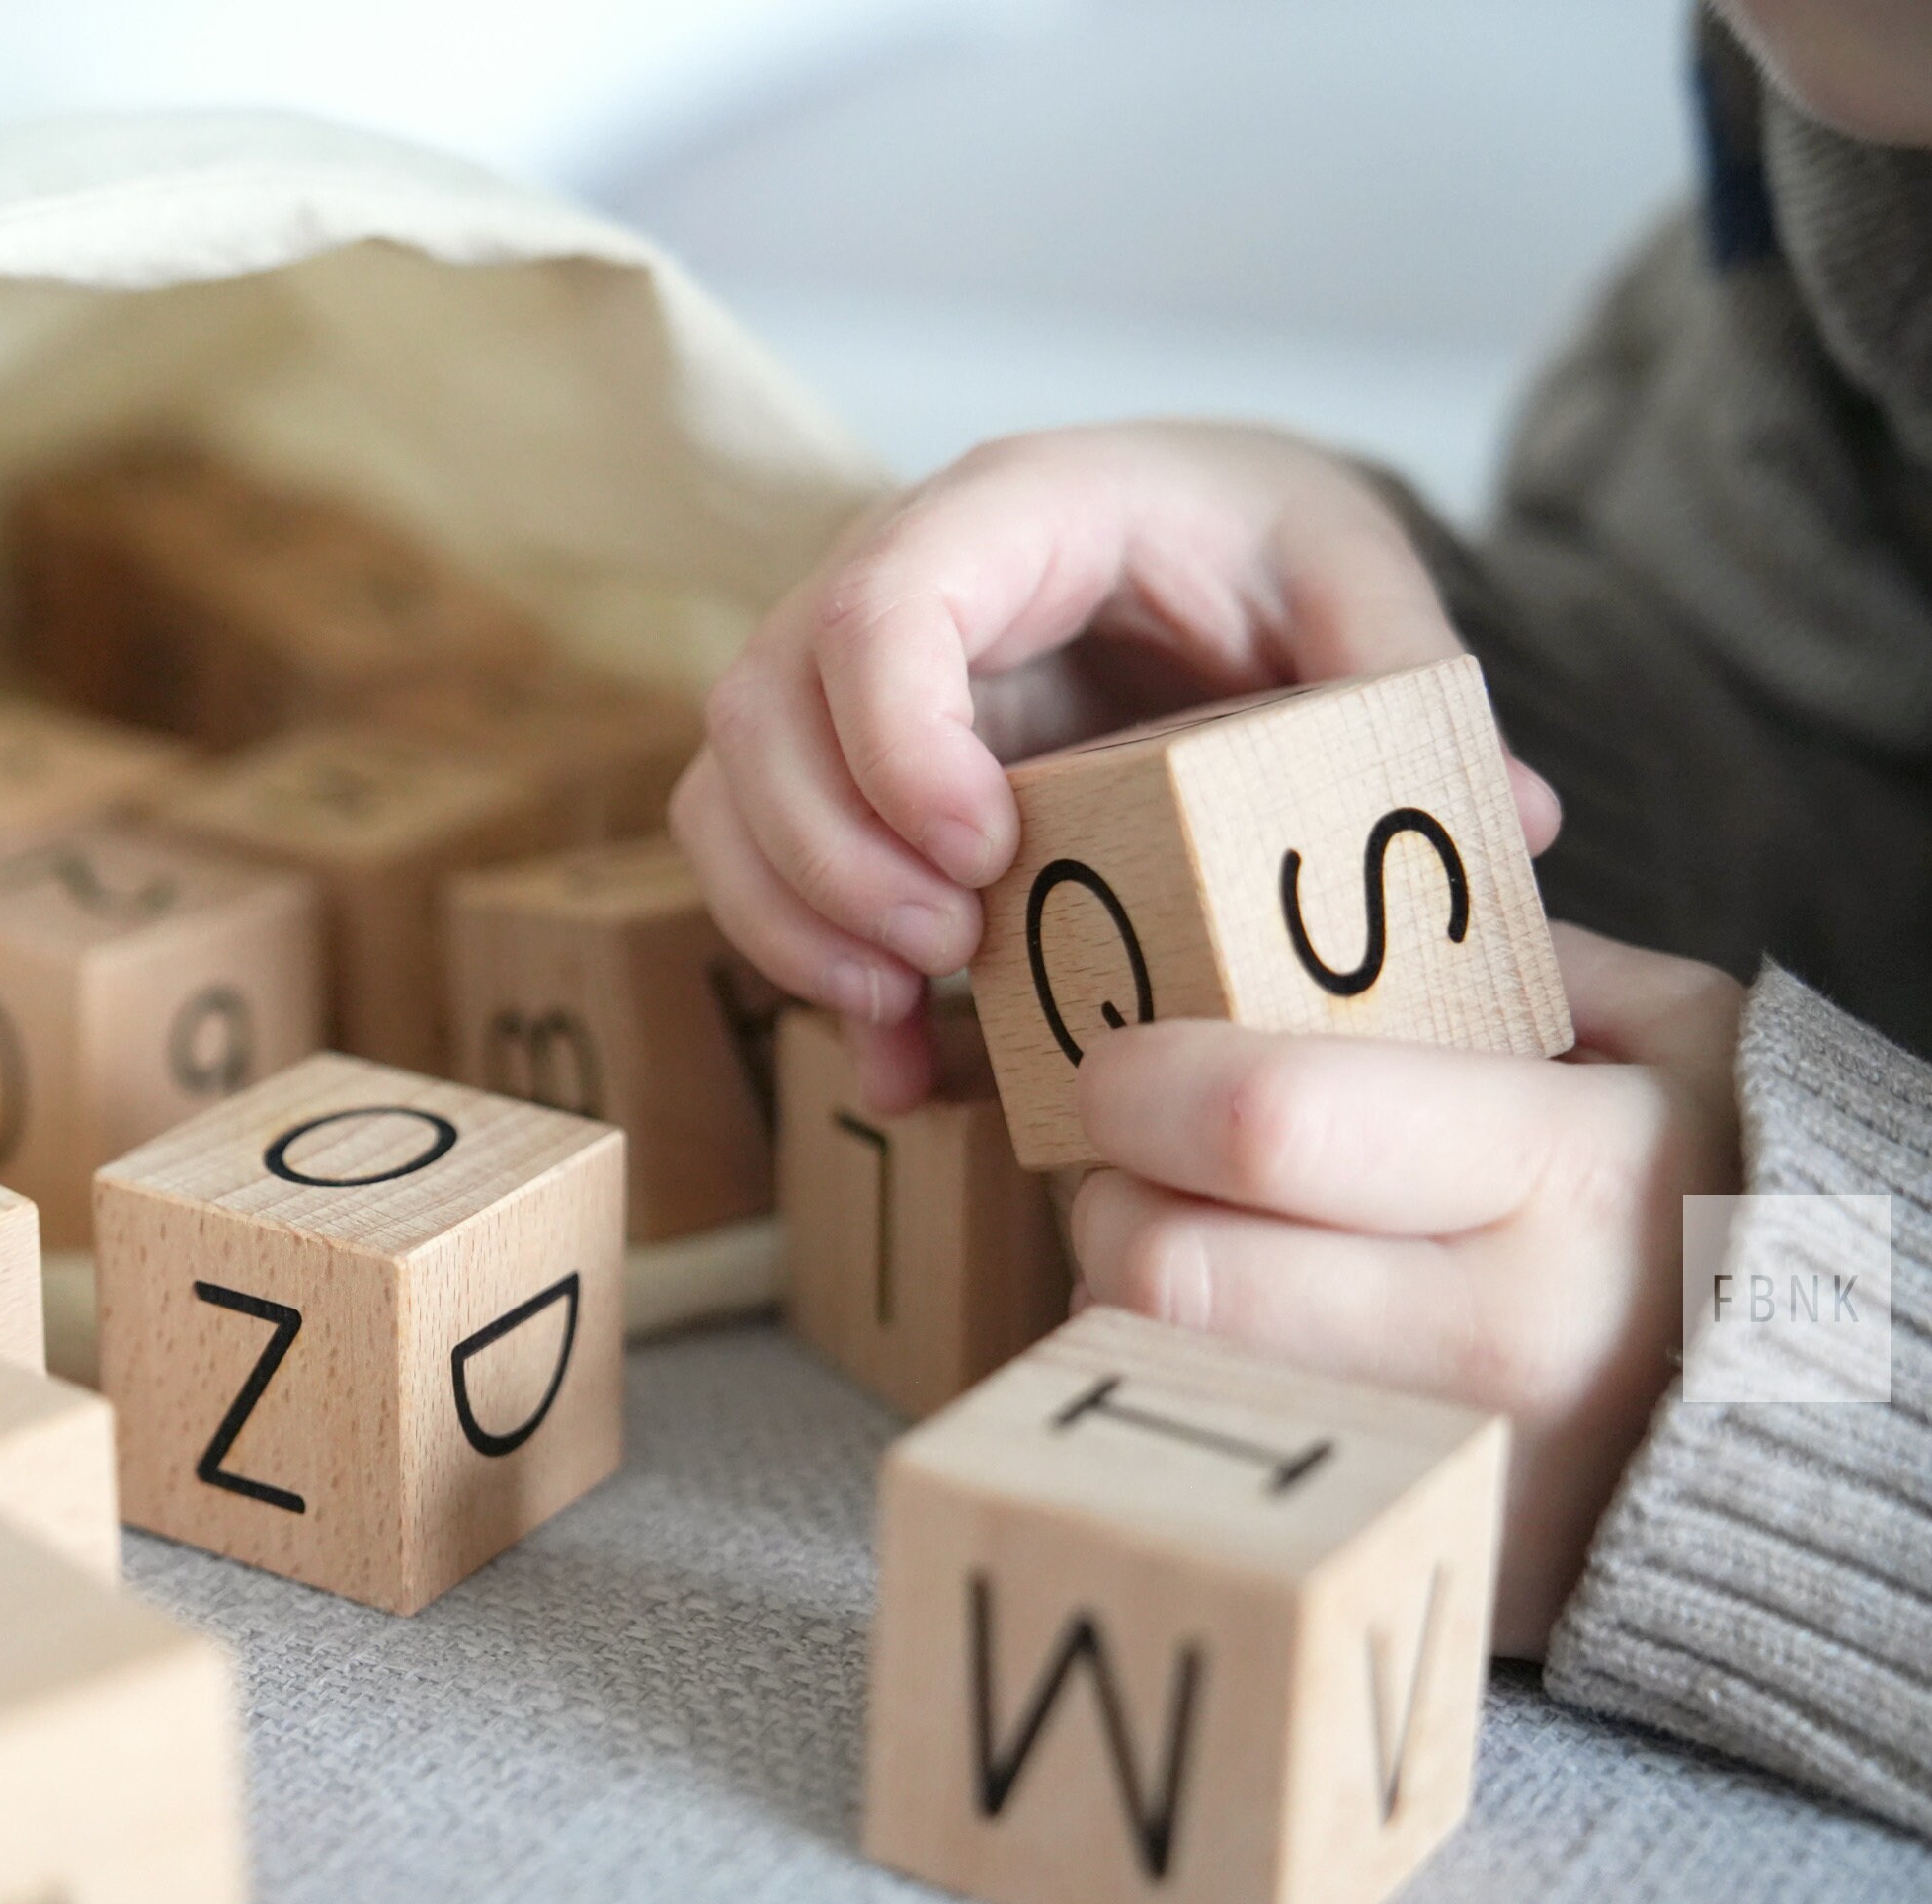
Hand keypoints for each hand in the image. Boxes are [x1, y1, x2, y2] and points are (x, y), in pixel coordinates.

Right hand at [670, 420, 1560, 1111]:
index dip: (897, 738)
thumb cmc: (1255, 545)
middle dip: (833, 856)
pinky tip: (895, 1059)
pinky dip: (800, 966)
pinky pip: (754, 862)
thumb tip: (1506, 825)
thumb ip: (1407, 679)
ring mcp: (839, 683)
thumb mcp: (1350, 578)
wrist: (1195, 542)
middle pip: (766, 707)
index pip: (883, 602)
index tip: (984, 854)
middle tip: (950, 954)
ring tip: (899, 1013)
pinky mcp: (835, 772)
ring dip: (791, 918)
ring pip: (729, 790)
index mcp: (1013, 512)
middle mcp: (889, 582)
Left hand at [1065, 925, 1745, 1654]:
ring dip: (1127, 1302)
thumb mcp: (1675, 1036)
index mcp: (1569, 1175)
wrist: (1862, 1423)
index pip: (1264, 1120)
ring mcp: (1449, 1472)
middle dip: (1109, 1196)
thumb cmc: (1741, 1193)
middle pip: (1168, 1269)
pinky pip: (1216, 1466)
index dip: (1145, 1079)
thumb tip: (1335, 882)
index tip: (1121, 1060)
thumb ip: (1499, 952)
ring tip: (1201, 1247)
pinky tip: (1245, 1347)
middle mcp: (1502, 1344)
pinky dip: (1179, 1395)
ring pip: (1159, 1379)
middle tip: (1136, 1163)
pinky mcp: (1414, 1557)